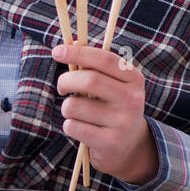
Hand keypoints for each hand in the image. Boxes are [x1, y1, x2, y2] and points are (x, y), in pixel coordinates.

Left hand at [52, 43, 158, 186]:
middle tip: (61, 87)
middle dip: (65, 81)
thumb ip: (93, 65)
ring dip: (66, 108)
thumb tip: (70, 43)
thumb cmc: (112, 107)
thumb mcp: (111, 85)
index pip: (104, 59)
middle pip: (89, 80)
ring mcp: (122, 122)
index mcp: (134, 79)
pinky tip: (81, 129)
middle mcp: (132, 99)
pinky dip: (69, 125)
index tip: (56, 51)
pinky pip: (72, 126)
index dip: (78, 53)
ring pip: (74, 106)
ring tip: (76, 113)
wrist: (130, 147)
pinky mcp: (109, 142)